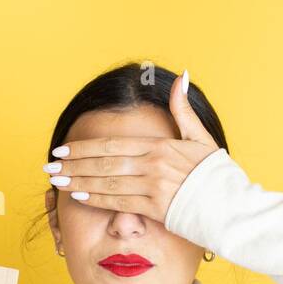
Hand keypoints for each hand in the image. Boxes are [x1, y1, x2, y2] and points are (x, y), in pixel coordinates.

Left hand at [44, 71, 219, 221]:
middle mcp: (153, 164)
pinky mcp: (156, 208)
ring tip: (56, 180)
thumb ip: (183, 110)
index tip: (63, 150)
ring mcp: (153, 186)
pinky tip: (77, 194)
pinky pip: (119, 202)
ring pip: (106, 182)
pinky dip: (96, 197)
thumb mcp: (201, 138)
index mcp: (160, 146)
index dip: (84, 148)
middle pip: (104, 163)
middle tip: (49, 166)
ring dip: (78, 180)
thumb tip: (182, 76)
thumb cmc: (217, 176)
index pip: (112, 145)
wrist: (233, 207)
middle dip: (73, 164)